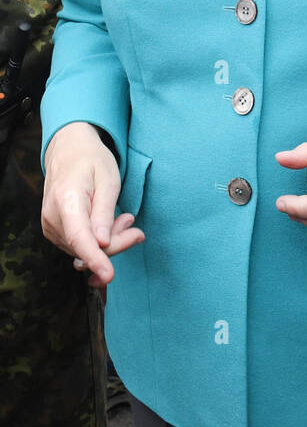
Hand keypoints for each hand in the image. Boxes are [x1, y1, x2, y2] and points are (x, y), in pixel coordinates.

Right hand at [41, 122, 143, 286]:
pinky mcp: (55, 232)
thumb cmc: (91, 161)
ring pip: (84, 250)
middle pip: (86, 248)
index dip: (95, 259)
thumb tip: (102, 244)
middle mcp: (52, 218)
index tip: (109, 275)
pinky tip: (110, 224)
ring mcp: (50, 227)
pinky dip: (98, 241)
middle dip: (116, 244)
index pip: (80, 238)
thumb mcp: (108, 180)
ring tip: (123, 218)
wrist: (68, 151)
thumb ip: (104, 213)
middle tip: (137, 231)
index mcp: (66, 201)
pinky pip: (80, 246)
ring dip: (109, 242)